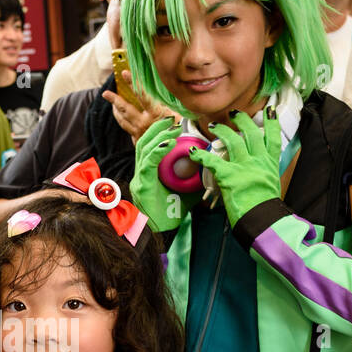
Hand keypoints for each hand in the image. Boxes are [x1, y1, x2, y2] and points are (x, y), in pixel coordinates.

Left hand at [103, 75, 178, 145]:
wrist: (176, 150)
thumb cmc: (179, 128)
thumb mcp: (175, 112)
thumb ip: (164, 102)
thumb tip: (158, 88)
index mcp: (155, 113)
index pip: (141, 94)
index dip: (132, 83)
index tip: (124, 73)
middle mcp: (144, 123)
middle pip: (125, 108)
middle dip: (114, 99)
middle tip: (106, 93)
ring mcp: (139, 133)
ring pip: (122, 120)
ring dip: (116, 110)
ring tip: (112, 103)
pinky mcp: (137, 140)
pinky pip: (127, 129)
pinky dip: (123, 121)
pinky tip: (121, 116)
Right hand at [130, 115, 200, 232]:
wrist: (162, 233)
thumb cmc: (171, 214)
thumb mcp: (187, 192)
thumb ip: (195, 180)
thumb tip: (211, 167)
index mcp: (150, 172)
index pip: (150, 146)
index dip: (159, 131)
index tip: (172, 121)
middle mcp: (142, 173)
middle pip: (144, 142)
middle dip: (157, 128)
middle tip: (172, 118)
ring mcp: (140, 179)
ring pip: (144, 149)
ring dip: (159, 135)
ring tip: (172, 128)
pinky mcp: (142, 186)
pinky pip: (148, 164)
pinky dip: (158, 151)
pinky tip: (167, 144)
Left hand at [187, 111, 281, 225]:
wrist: (263, 221)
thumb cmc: (265, 208)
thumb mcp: (270, 186)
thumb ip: (263, 174)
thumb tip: (257, 172)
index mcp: (270, 164)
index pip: (273, 138)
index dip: (271, 123)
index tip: (269, 111)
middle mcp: (259, 162)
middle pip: (252, 133)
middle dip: (242, 120)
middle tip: (234, 113)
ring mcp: (245, 167)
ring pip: (234, 140)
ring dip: (223, 131)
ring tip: (215, 126)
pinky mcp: (230, 176)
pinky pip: (213, 161)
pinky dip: (202, 156)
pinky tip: (194, 152)